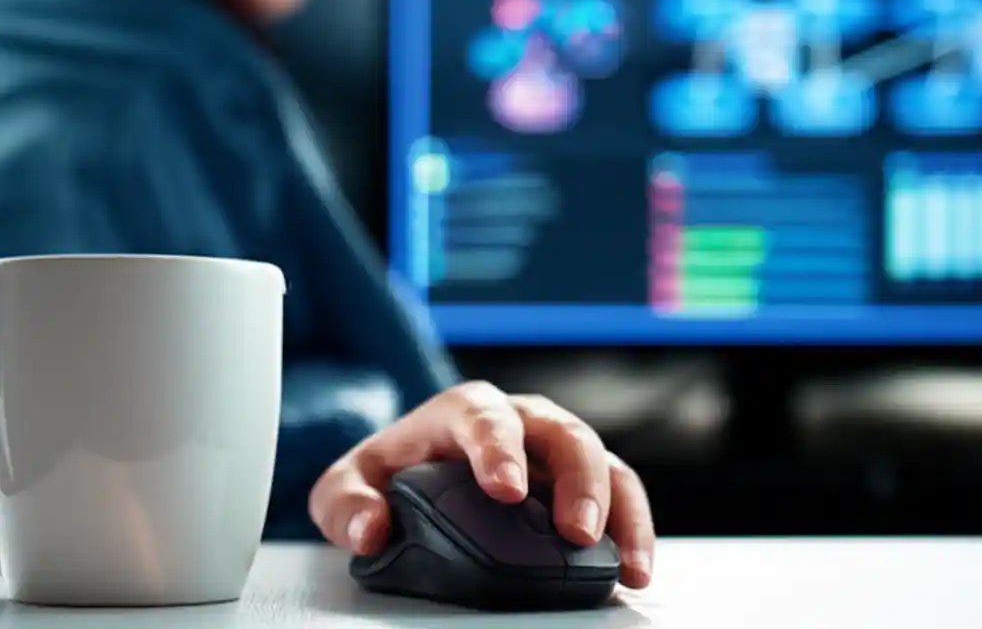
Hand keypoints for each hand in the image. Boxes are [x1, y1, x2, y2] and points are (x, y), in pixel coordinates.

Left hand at [309, 381, 654, 587]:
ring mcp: (555, 451)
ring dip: (620, 510)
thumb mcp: (349, 486)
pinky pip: (620, 495)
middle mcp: (521, 421)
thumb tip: (370, 530)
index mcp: (464, 412)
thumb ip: (346, 504)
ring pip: (603, 462)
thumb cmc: (390, 475)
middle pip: (563, 433)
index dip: (498, 450)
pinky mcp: (580, 483)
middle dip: (576, 481)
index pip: (485, 419)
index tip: (505, 489)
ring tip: (626, 562)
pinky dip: (633, 530)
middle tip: (576, 532)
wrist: (415, 475)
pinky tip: (635, 571)